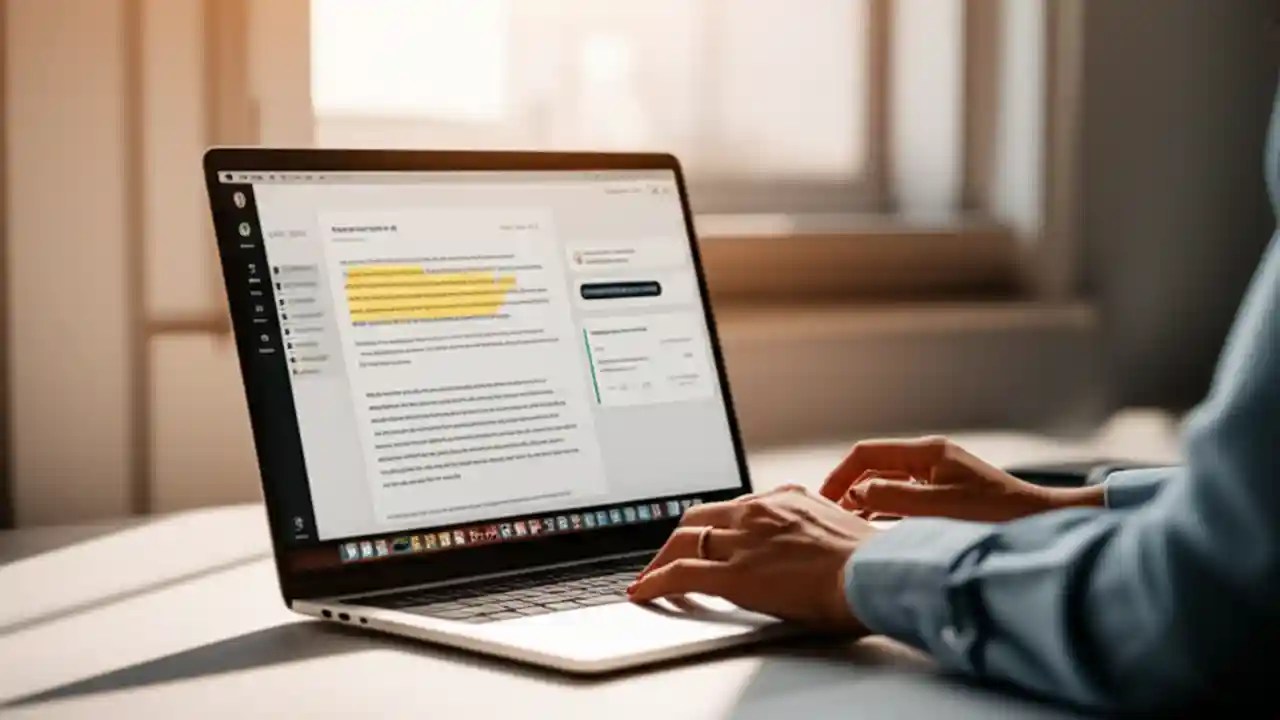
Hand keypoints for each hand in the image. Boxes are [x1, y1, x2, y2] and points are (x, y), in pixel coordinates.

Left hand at [627, 485, 873, 630]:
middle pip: (700, 517)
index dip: (713, 525)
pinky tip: (645, 592)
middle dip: (678, 537)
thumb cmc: (873, 563)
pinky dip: (656, 582)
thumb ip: (815, 532)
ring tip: (650, 576)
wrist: (877, 574)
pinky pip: (682, 574)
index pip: (734, 507)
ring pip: (684, 541)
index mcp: (786, 499)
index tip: (706, 536)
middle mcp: (759, 512)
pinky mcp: (735, 574)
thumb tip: (813, 548)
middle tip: (667, 555)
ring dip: (661, 559)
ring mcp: (744, 541)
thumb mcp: (842, 531)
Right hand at [819, 436, 1103, 521]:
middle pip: (874, 465)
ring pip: (886, 482)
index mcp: (927, 452)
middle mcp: (930, 458)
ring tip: (846, 523)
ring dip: (865, 499)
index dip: (840, 475)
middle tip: (830, 515)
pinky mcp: (945, 493)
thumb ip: (894, 497)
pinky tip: (876, 527)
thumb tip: (857, 493)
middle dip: (848, 487)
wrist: (1040, 523)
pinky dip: (884, 508)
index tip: (824, 499)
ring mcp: (938, 475)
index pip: (866, 453)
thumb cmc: (998, 514)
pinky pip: (902, 495)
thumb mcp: (939, 507)